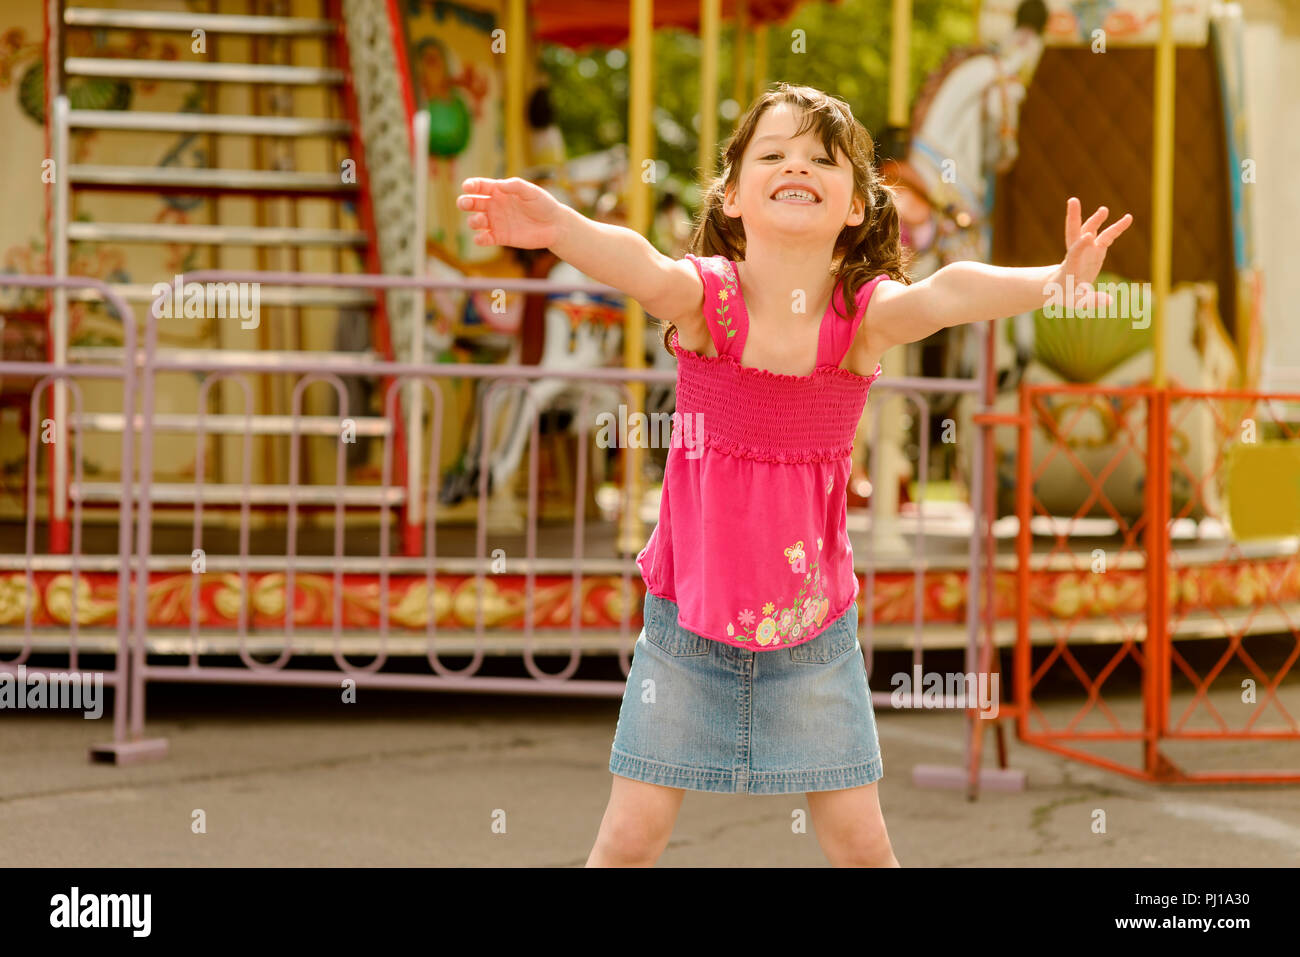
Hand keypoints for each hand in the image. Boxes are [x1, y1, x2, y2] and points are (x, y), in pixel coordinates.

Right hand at [456, 177, 566, 248]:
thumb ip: (515, 186)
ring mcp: (496, 222)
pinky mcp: (500, 237)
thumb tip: (499, 185)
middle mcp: (494, 206)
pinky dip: (480, 239)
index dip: (471, 185)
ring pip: (475, 221)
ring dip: (473, 221)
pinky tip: (481, 238)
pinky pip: (485, 239)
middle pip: (472, 203)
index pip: (480, 186)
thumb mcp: (531, 192)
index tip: (467, 187)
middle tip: (465, 204)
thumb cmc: (543, 204)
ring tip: (481, 220)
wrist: (554, 226)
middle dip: (465, 202)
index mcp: (499, 191)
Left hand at [1051, 197, 1132, 313]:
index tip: (1089, 237)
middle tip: (1072, 201)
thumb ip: (1092, 301)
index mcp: (1070, 266)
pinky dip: (1115, 229)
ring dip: (1096, 220)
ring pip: (1090, 230)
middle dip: (1073, 218)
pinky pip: (1106, 237)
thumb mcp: (1076, 302)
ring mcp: (1086, 250)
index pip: (1074, 253)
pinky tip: (1127, 219)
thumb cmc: (1065, 295)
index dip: (1080, 246)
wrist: (1059, 287)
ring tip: (1104, 209)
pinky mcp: (1095, 250)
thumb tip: (1109, 302)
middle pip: (1074, 233)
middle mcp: (1077, 254)